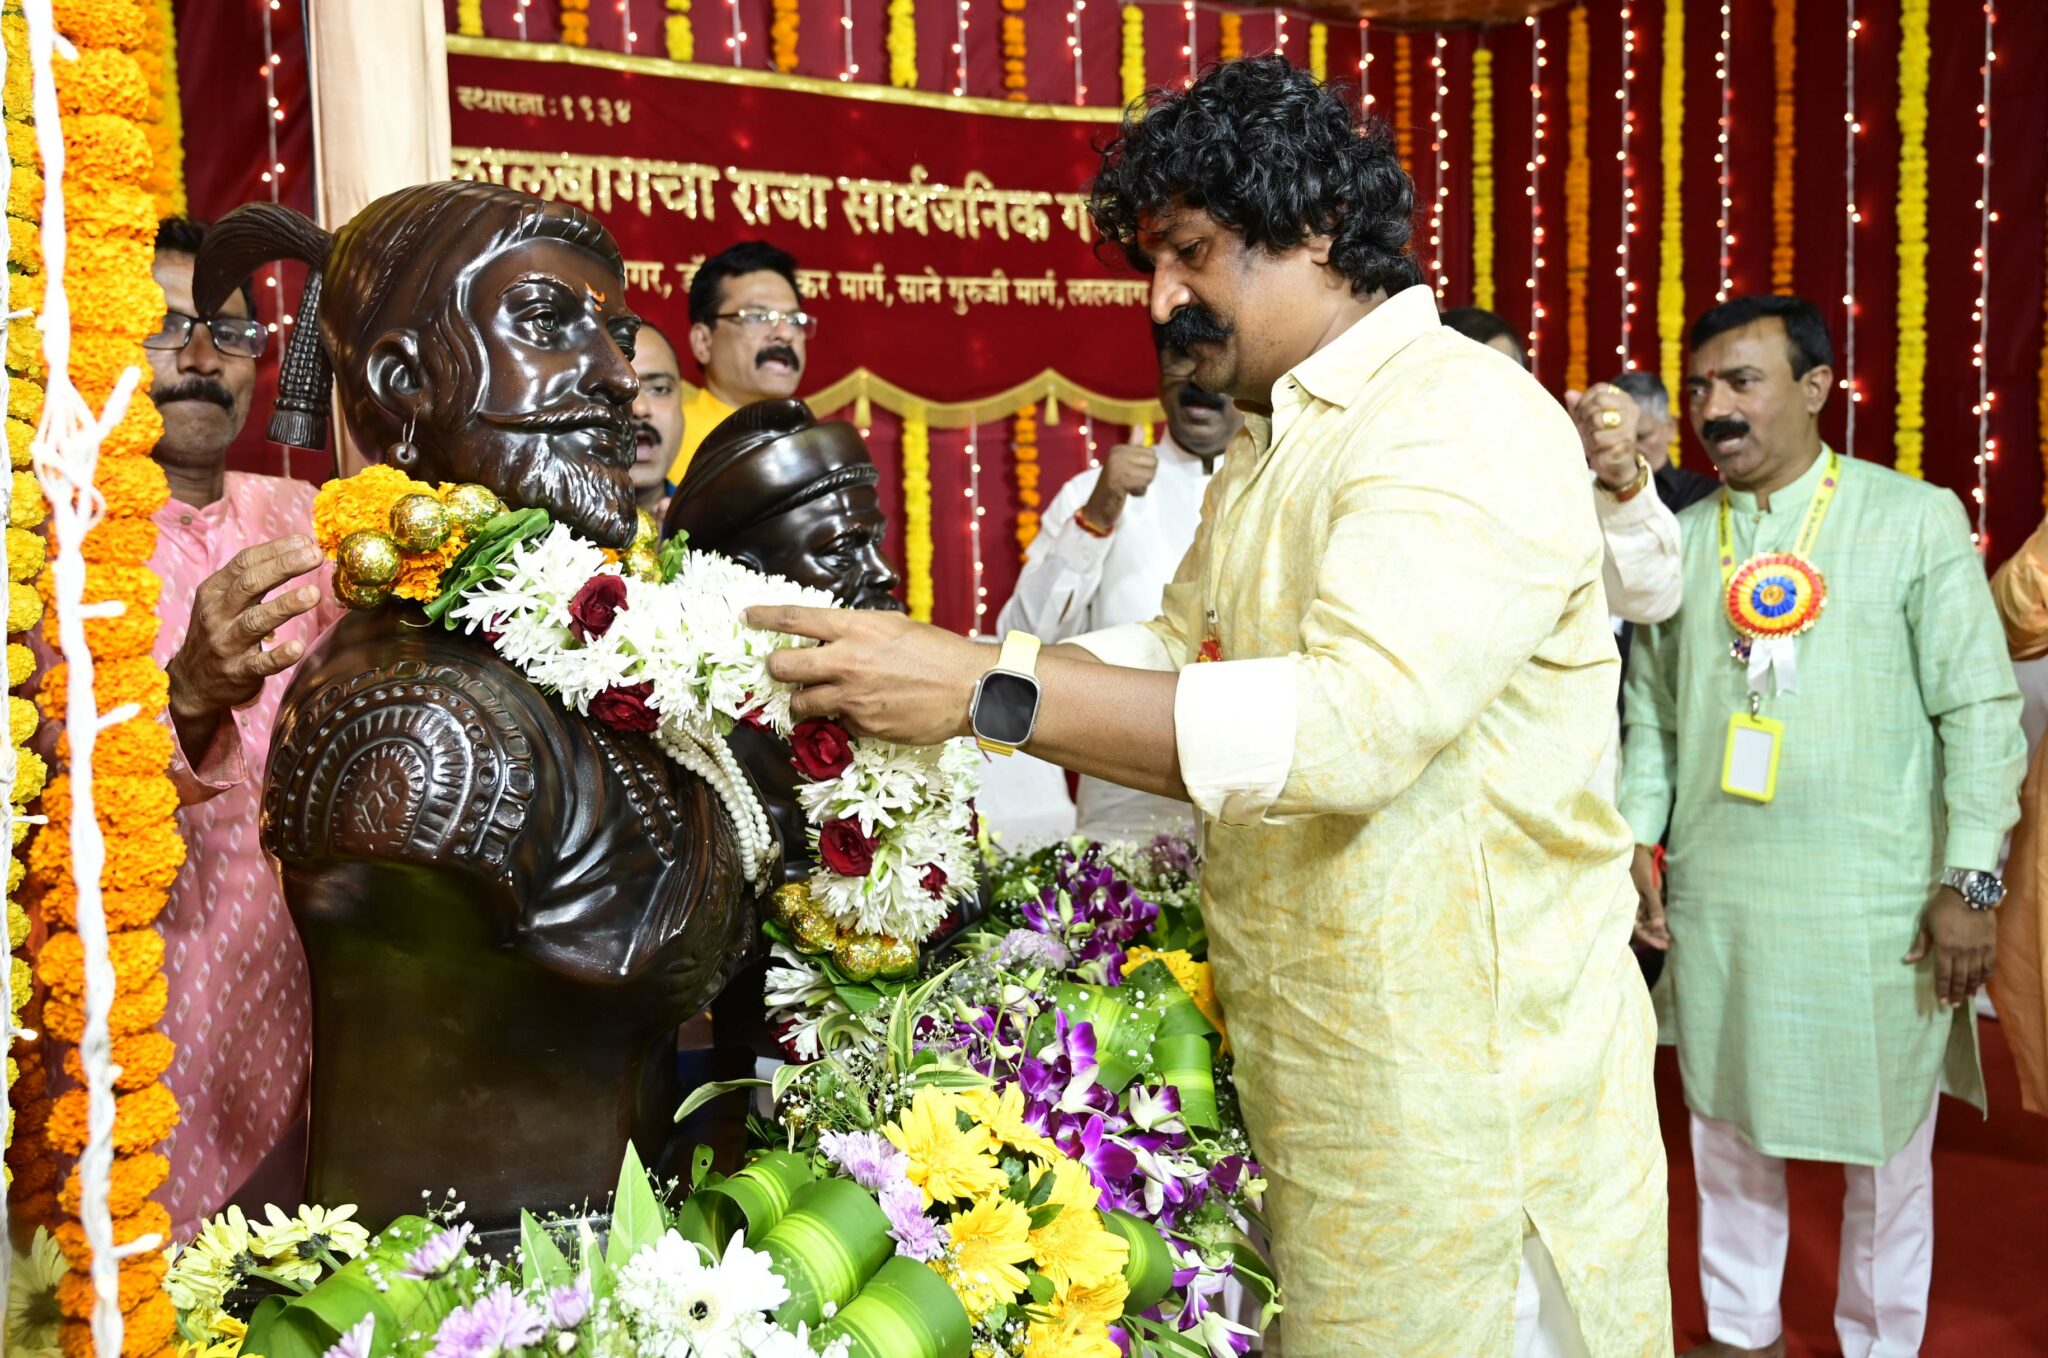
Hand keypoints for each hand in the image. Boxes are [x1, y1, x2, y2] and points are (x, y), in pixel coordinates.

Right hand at [166, 535, 323, 753]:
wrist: (192, 682)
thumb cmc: (220, 631)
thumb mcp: (224, 600)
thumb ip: (254, 578)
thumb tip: (301, 548)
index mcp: (214, 591)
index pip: (244, 563)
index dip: (276, 550)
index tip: (306, 542)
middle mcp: (217, 614)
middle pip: (250, 585)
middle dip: (283, 567)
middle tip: (315, 556)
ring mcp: (226, 644)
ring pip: (255, 621)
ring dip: (286, 606)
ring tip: (314, 593)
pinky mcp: (238, 672)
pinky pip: (260, 663)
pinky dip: (279, 656)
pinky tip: (297, 647)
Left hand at [747, 605, 990, 746]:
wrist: (969, 688)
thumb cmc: (937, 652)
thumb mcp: (894, 626)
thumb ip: (858, 630)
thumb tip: (832, 635)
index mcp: (855, 627)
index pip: (795, 618)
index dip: (764, 616)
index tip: (747, 616)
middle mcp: (846, 660)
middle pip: (782, 666)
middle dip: (775, 667)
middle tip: (780, 668)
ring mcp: (851, 697)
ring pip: (801, 702)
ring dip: (805, 700)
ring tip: (823, 696)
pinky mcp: (863, 725)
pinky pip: (837, 722)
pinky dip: (844, 718)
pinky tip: (867, 710)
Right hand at [1081, 442, 1159, 529]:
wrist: (1098, 508)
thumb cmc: (1113, 486)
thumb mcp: (1123, 463)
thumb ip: (1133, 446)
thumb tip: (1139, 425)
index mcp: (1118, 449)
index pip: (1150, 454)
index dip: (1145, 467)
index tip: (1129, 473)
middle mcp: (1117, 454)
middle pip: (1153, 463)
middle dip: (1146, 476)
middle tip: (1130, 481)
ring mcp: (1117, 467)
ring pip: (1150, 474)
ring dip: (1142, 485)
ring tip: (1128, 487)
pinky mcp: (1119, 481)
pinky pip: (1143, 484)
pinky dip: (1139, 492)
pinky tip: (1128, 493)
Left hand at [1564, 384, 1642, 490]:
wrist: (1614, 466)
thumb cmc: (1600, 440)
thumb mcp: (1587, 420)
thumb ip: (1579, 406)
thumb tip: (1569, 394)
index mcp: (1622, 399)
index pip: (1599, 390)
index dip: (1584, 401)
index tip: (1580, 414)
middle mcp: (1630, 409)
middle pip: (1598, 402)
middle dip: (1585, 416)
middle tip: (1584, 428)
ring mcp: (1629, 425)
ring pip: (1597, 419)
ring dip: (1587, 432)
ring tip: (1591, 440)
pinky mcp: (1625, 441)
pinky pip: (1598, 438)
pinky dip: (1591, 445)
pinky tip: (1596, 449)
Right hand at [1630, 844, 1668, 950]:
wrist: (1636, 849)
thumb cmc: (1640, 866)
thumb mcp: (1648, 886)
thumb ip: (1654, 906)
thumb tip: (1659, 926)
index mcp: (1626, 904)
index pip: (1636, 929)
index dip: (1649, 938)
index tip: (1662, 945)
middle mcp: (1630, 906)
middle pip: (1640, 927)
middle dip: (1653, 936)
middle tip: (1668, 944)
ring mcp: (1636, 901)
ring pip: (1644, 921)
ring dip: (1656, 929)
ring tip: (1669, 936)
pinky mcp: (1642, 896)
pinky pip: (1648, 912)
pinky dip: (1656, 919)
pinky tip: (1665, 924)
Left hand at [1903, 885, 1995, 1007]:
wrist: (1968, 893)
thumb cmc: (1942, 907)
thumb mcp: (1926, 924)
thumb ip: (1920, 944)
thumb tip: (1907, 960)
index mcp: (1944, 947)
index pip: (1943, 975)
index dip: (1942, 989)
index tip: (1941, 1000)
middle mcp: (1963, 952)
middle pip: (1959, 979)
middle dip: (1955, 994)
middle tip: (1952, 1005)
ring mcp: (1978, 950)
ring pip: (1975, 976)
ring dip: (1969, 989)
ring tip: (1965, 998)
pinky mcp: (1990, 945)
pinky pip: (1989, 967)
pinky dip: (1984, 978)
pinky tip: (1979, 984)